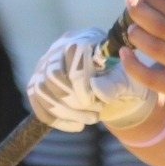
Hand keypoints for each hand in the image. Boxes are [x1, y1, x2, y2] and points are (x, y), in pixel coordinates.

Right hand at [25, 27, 157, 131]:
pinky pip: (37, 102)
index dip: (81, 83)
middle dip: (73, 101)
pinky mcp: (38, 84)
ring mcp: (45, 66)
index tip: (97, 103)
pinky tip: (77, 126)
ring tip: (92, 120)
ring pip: (41, 90)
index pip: (71, 57)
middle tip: (96, 113)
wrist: (118, 91)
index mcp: (84, 39)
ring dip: (66, 112)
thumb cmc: (123, 79)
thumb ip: (115, 83)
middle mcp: (59, 49)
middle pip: (52, 74)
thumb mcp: (127, 79)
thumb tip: (97, 90)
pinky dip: (56, 119)